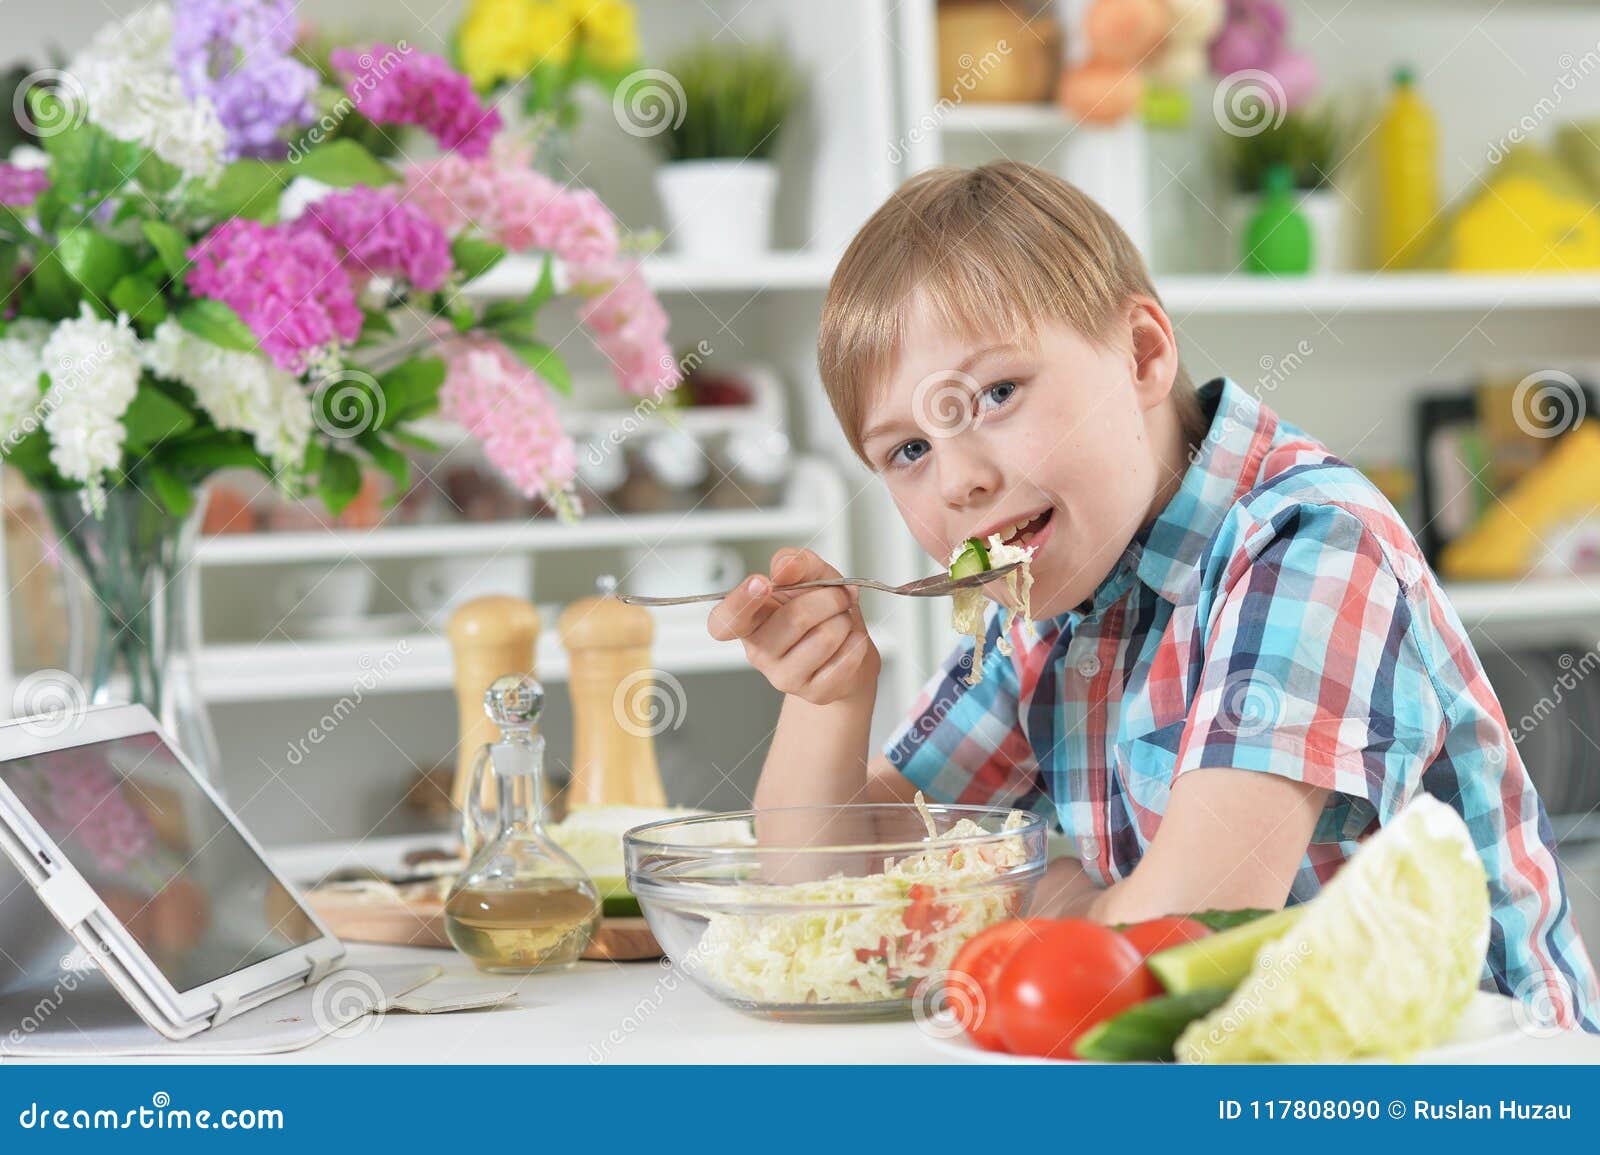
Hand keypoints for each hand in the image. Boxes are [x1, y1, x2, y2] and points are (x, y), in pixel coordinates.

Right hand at [707, 547, 879, 704]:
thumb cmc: (820, 609)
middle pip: (797, 617)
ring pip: (826, 637)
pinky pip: (845, 659)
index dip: (739, 602)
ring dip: (844, 620)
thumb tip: (784, 566)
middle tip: (837, 597)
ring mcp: (783, 677)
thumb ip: (795, 562)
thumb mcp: (810, 575)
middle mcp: (758, 651)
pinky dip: (856, 642)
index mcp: (747, 621)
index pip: (724, 621)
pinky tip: (848, 641)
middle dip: (830, 598)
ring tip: (840, 621)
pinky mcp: (813, 693)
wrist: (846, 646)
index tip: (762, 583)